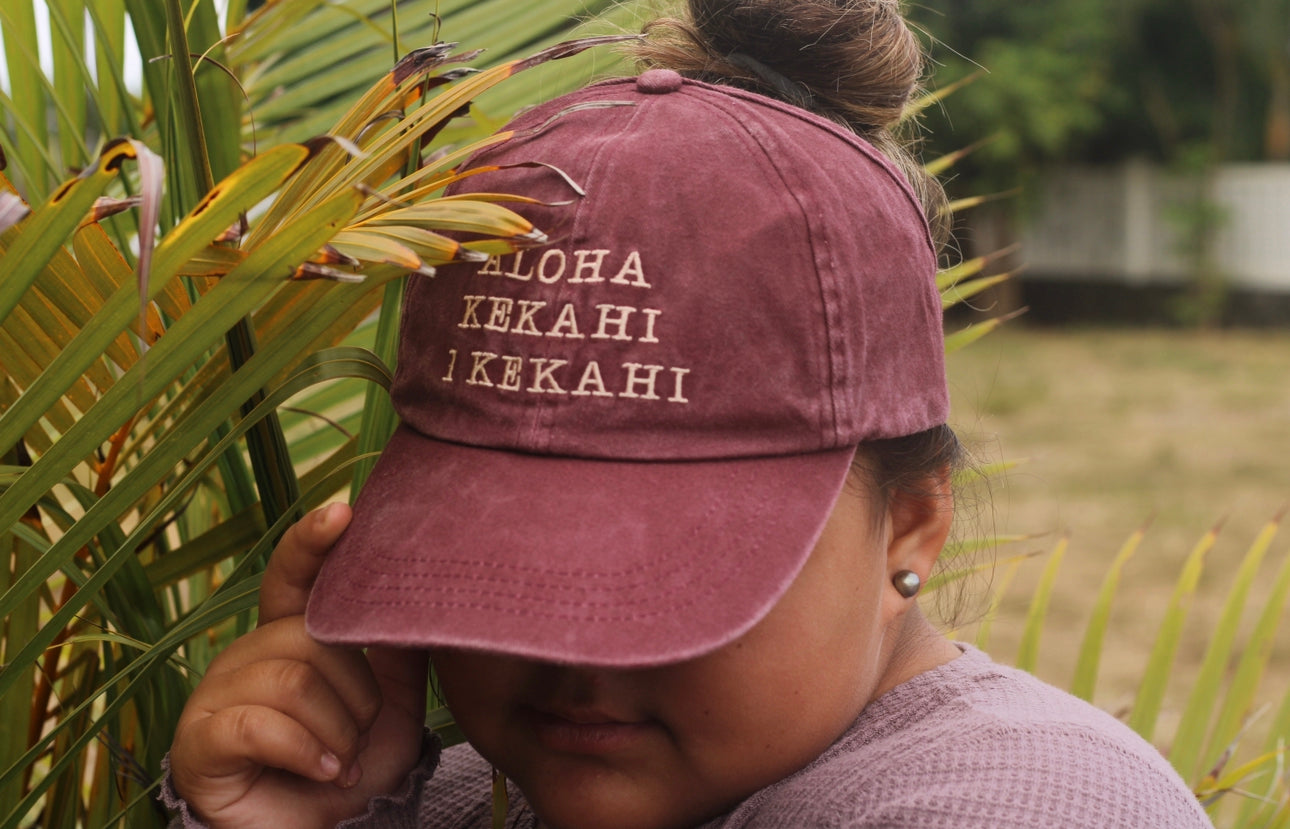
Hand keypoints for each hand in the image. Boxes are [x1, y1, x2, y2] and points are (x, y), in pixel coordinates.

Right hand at [169, 504, 429, 828]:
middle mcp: (247, 655)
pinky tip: (323, 772)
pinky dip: (307, 752)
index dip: (314, 542)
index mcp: (289, 636)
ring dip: (336, 729)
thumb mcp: (393, 701)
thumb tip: (420, 582)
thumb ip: (397, 644)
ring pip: (292, 678)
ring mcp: (216, 696)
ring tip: (342, 761)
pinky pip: (260, 723)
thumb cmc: (351, 767)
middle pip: (308, 636)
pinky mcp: (198, 742)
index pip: (295, 577)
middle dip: (355, 693)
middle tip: (359, 736)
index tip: (344, 511)